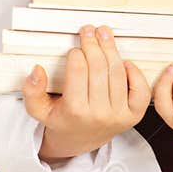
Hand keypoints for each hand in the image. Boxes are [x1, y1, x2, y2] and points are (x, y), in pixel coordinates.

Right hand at [21, 24, 151, 156]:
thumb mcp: (39, 109)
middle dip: (93, 44)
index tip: (74, 49)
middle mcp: (99, 114)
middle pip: (99, 68)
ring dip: (111, 49)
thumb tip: (37, 70)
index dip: (76, 54)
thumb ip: (32, 91)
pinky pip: (140, 89)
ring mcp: (119, 115)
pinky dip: (134, 71)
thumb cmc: (62, 119)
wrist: (81, 140)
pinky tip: (123, 61)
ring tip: (104, 34)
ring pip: (117, 73)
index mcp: (75, 111)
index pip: (78, 71)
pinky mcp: (133, 115)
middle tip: (89, 30)